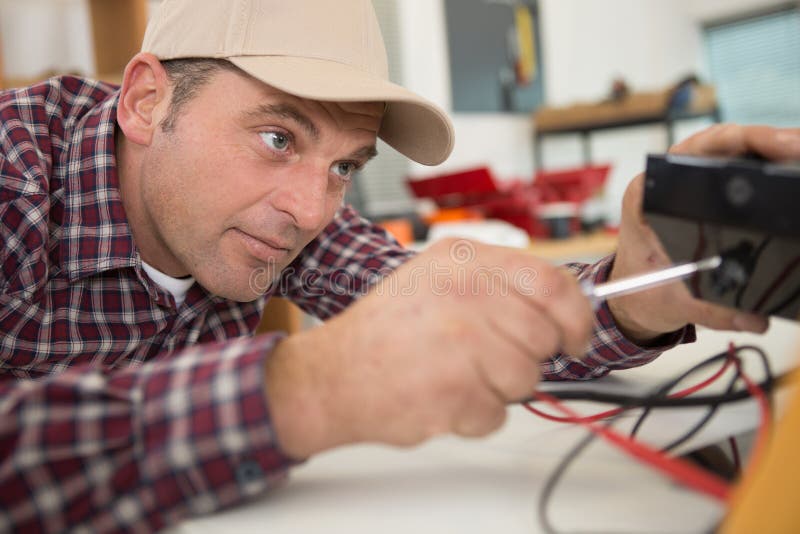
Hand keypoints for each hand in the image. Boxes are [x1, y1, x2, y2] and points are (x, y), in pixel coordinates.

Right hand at [264, 238, 593, 457]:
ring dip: (498, 389)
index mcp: (463, 260)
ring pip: (526, 378)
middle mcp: (465, 292)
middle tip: (489, 363)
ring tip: (455, 376)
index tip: (573, 337)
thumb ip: (496, 286)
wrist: (331, 374)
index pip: (552, 282)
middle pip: (543, 335)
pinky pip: (497, 413)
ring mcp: (462, 340)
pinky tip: (440, 395)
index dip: (575, 316)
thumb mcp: (436, 280)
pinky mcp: (455, 388)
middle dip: (526, 359)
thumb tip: (561, 309)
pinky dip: (474, 415)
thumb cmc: (386, 331)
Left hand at [609, 124, 799, 341]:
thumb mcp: (673, 303)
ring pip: (732, 153)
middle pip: (719, 145)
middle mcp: (665, 184)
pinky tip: (789, 172)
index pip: (692, 152)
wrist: (631, 304)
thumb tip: (753, 316)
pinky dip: (765, 169)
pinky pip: (737, 172)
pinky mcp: (703, 199)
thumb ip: (712, 311)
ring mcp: (686, 188)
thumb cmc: (639, 293)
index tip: (772, 146)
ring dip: (768, 151)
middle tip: (798, 147)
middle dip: (765, 140)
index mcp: (646, 196)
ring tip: (799, 154)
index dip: (736, 141)